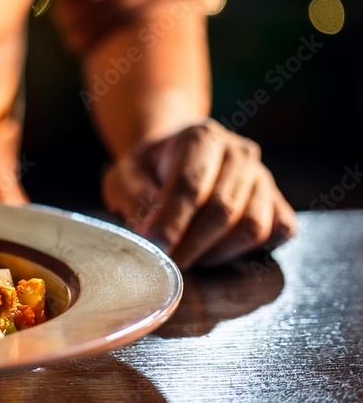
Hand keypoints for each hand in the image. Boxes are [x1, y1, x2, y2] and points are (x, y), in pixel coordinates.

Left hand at [102, 119, 295, 269]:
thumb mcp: (124, 176)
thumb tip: (151, 231)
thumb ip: (133, 198)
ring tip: (187, 258)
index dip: (171, 222)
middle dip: (191, 245)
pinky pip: (278, 231)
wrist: (173, 160)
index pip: (190, 185)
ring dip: (217, 253)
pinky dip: (252, 250)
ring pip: (252, 225)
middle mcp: (239, 153)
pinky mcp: (278, 201)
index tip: (155, 247)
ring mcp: (263, 177)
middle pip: (223, 209)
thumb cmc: (147, 171)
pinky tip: (217, 252)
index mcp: (201, 137)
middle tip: (167, 265)